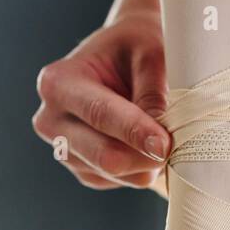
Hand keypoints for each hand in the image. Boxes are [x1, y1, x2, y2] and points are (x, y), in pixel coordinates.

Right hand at [33, 11, 169, 189]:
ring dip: (147, 162)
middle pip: (104, 154)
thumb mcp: (148, 53)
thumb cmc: (134, 48)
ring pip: (115, 173)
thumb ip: (153, 91)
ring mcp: (64, 149)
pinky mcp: (83, 169)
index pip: (100, 114)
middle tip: (177, 145)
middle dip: (145, 155)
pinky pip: (120, 181)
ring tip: (162, 135)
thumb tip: (159, 139)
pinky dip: (141, 169)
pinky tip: (147, 145)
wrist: (123, 58)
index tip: (164, 144)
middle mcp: (51, 119)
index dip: (134, 132)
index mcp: (59, 82)